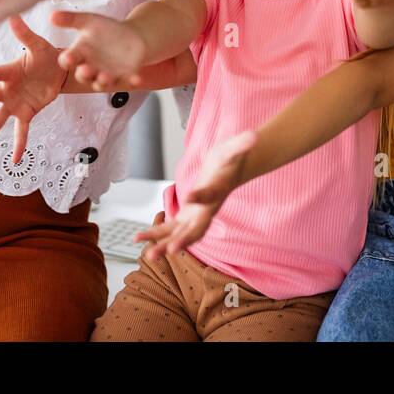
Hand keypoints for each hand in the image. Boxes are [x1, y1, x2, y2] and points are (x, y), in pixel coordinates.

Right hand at [0, 15, 64, 160]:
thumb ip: (26, 34)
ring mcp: (15, 102)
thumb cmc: (46, 54)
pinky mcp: (27, 112)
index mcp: (10, 71)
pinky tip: (15, 160)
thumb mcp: (39, 45)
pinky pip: (21, 130)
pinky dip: (18, 145)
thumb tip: (13, 15)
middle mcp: (8, 88)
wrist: (61, 69)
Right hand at [52, 10, 148, 88]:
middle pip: (84, 75)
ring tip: (106, 76)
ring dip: (104, 81)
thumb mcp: (88, 21)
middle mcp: (90, 68)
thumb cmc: (105, 29)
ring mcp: (107, 74)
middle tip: (86, 69)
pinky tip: (137, 78)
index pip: (69, 60)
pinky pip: (128, 81)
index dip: (67, 59)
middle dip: (85, 73)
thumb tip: (51, 15)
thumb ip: (71, 19)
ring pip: (102, 82)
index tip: (67, 57)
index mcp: (79, 55)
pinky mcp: (125, 76)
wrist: (129, 36)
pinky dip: (132, 81)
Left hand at [133, 131, 257, 260]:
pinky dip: (156, 235)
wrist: (230, 171)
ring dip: (165, 245)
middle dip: (184, 239)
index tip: (188, 197)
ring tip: (149, 256)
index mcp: (218, 190)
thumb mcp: (233, 148)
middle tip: (170, 250)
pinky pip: (171, 229)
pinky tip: (138, 238)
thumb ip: (242, 144)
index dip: (200, 196)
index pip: (210, 194)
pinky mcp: (187, 216)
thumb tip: (254, 136)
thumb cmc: (230, 159)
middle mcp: (208, 209)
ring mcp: (197, 215)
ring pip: (181, 235)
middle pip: (197, 228)